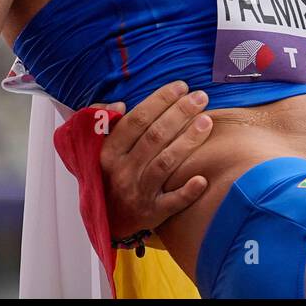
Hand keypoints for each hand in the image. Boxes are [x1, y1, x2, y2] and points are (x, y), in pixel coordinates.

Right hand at [96, 81, 213, 239]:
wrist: (109, 218)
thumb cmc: (111, 174)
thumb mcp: (98, 148)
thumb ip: (104, 122)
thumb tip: (120, 105)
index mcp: (110, 152)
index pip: (136, 120)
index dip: (160, 100)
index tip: (181, 86)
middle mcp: (123, 171)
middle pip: (155, 137)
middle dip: (180, 113)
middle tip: (201, 97)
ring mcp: (138, 193)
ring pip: (166, 163)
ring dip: (187, 141)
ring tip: (207, 121)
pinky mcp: (153, 212)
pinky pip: (172, 202)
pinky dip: (187, 191)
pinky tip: (202, 178)